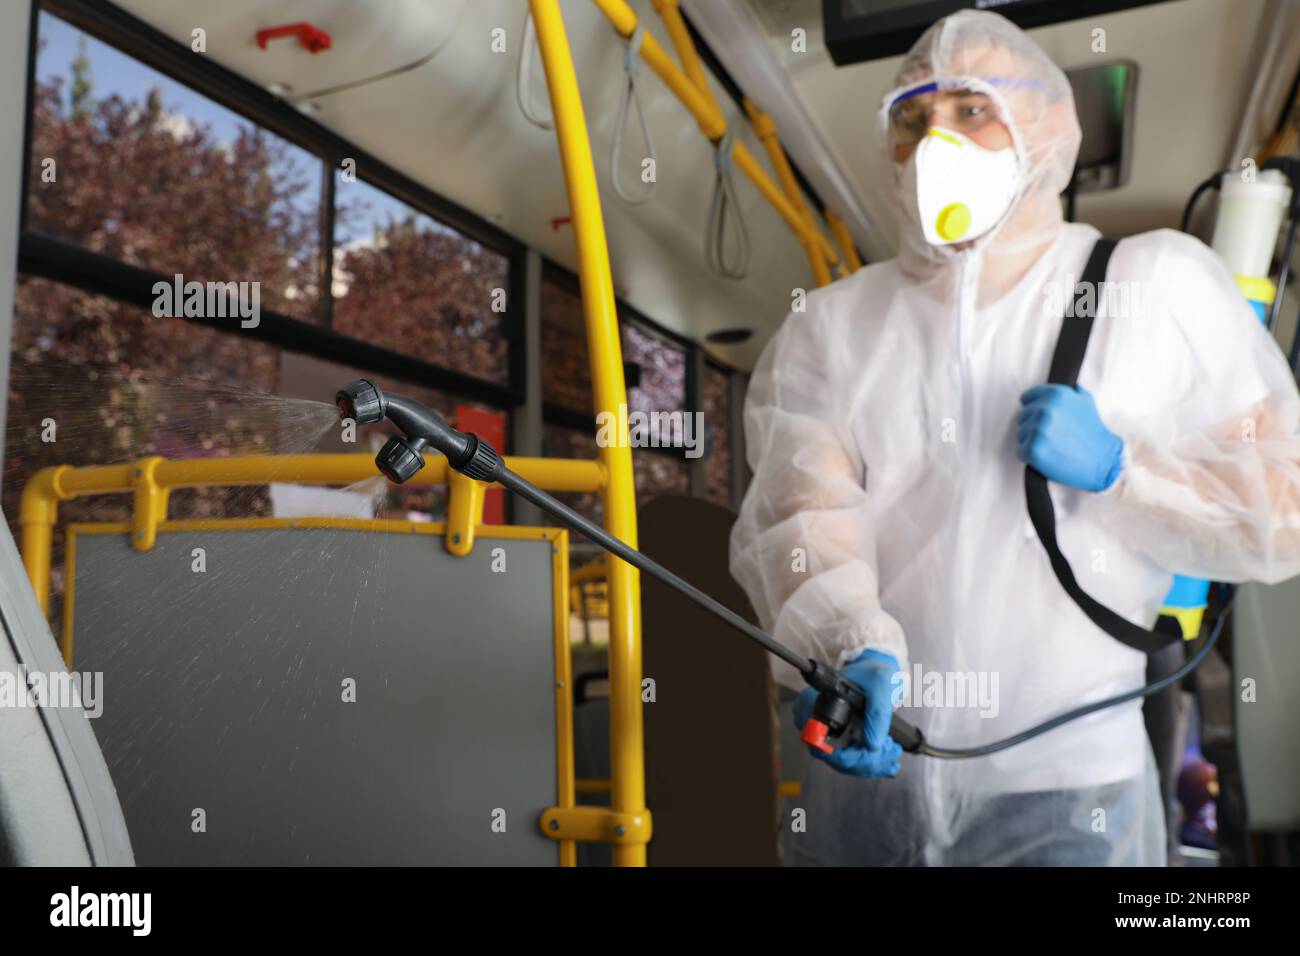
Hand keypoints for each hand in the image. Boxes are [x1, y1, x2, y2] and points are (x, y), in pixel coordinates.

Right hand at [793, 650, 902, 777]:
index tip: (873, 749)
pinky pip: (850, 762)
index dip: (847, 753)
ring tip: (892, 750)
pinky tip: (887, 759)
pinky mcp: (836, 740)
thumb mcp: (880, 683)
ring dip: (872, 763)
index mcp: (811, 701)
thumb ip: (878, 712)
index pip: (819, 742)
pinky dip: (871, 764)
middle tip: (890, 748)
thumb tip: (873, 744)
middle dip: (866, 760)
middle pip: (834, 757)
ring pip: (844, 763)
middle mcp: (812, 720)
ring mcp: (824, 733)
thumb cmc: (872, 674)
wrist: (875, 676)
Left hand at [1017, 384, 1123, 491]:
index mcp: (1055, 395)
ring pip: (1020, 434)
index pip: (1026, 398)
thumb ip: (1072, 391)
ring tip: (1053, 446)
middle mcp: (1045, 409)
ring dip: (1032, 441)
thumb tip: (1069, 384)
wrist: (1101, 461)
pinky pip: (1020, 451)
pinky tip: (1048, 456)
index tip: (1042, 419)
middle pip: (1022, 417)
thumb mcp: (1086, 402)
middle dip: (1034, 426)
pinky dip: (1030, 456)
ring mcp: (1037, 429)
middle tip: (1053, 436)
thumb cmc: (1093, 433)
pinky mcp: (1032, 449)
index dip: (1033, 409)